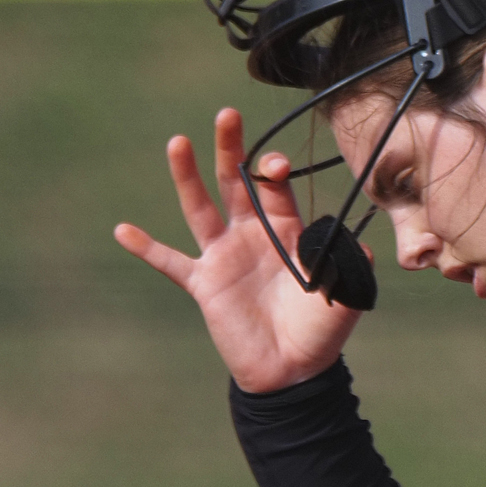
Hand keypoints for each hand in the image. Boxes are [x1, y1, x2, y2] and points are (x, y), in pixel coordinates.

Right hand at [114, 106, 366, 392]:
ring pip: (200, 207)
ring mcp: (223, 257)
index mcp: (285, 231)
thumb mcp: (344, 293)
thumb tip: (363, 244)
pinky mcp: (203, 284)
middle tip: (227, 115)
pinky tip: (122, 231)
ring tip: (177, 142)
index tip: (273, 168)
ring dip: (186, 176)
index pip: (274, 187)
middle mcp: (251, 236)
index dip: (273, 171)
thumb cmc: (320, 331)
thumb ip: (351, 265)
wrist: (293, 371)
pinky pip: (170, 263)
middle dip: (231, 148)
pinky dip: (147, 248)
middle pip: (236, 182)